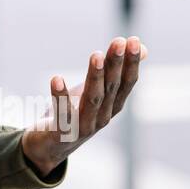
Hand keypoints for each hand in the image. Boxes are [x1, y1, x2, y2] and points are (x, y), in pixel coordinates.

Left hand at [21, 36, 146, 176]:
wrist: (47, 148)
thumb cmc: (74, 114)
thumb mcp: (96, 91)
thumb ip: (116, 72)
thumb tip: (143, 48)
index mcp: (112, 107)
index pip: (126, 83)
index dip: (131, 63)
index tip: (133, 40)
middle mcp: (102, 118)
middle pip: (111, 88)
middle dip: (116, 64)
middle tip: (119, 41)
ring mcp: (83, 127)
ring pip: (92, 99)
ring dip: (96, 76)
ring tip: (96, 54)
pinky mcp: (62, 133)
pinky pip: (62, 114)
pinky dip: (60, 97)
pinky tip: (56, 78)